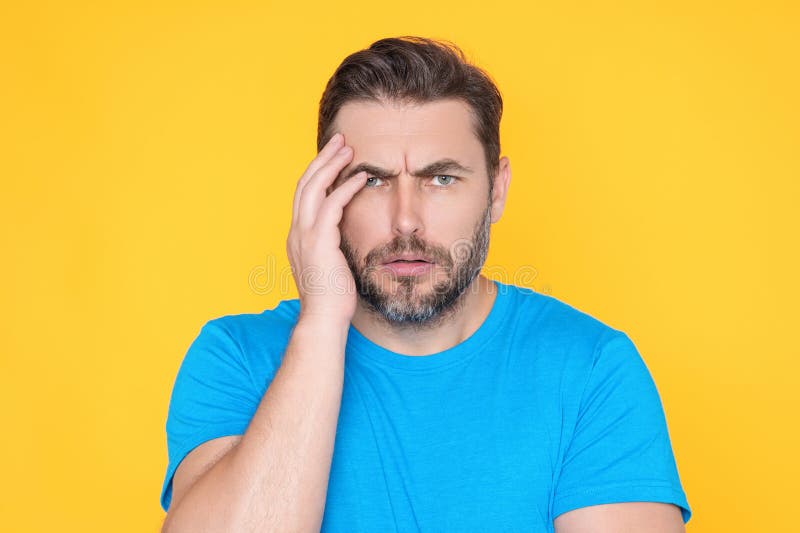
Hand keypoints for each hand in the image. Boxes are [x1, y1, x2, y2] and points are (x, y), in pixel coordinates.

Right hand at [286, 132, 367, 323]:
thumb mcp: (329, 266)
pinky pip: (332, 205)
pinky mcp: (319, 242)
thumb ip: (331, 247)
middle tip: (339, 141)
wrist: (322, 320)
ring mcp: (305, 236)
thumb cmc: (331, 299)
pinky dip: (346, 187)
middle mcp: (296, 232)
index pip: (303, 196)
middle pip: (305, 183)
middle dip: (322, 159)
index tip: (333, 158)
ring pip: (314, 188)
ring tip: (349, 149)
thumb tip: (344, 238)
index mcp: (297, 237)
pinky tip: (361, 177)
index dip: (317, 173)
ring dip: (332, 165)